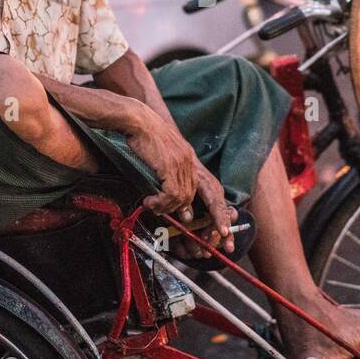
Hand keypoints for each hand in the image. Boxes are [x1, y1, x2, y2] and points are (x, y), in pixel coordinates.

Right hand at [127, 110, 235, 253]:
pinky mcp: (170, 166)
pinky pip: (171, 194)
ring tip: (154, 207)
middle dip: (208, 223)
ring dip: (169, 208)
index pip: (213, 190)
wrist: (137, 120)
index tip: (222, 231)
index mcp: (191, 160)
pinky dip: (160, 202)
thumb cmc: (144, 137)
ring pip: (184, 198)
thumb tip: (181, 207)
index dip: (219, 212)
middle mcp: (191, 162)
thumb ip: (173, 179)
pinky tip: (150, 201)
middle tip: (198, 237)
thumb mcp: (163, 158)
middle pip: (204, 199)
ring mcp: (183, 164)